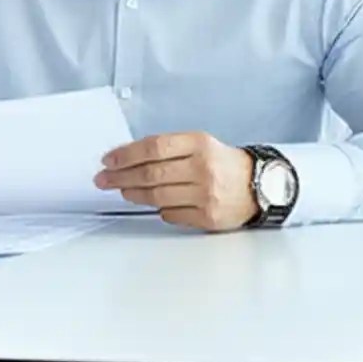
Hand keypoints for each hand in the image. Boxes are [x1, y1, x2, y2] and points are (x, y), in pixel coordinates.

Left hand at [94, 132, 257, 230]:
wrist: (259, 186)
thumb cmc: (223, 164)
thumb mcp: (199, 144)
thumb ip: (168, 149)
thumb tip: (127, 157)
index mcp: (199, 144)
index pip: (153, 147)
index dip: (126, 154)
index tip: (108, 160)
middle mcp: (202, 168)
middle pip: (150, 173)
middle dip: (120, 176)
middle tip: (103, 179)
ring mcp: (205, 194)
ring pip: (156, 196)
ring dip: (133, 194)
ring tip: (122, 190)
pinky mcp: (207, 217)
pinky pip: (170, 214)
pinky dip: (157, 209)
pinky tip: (152, 204)